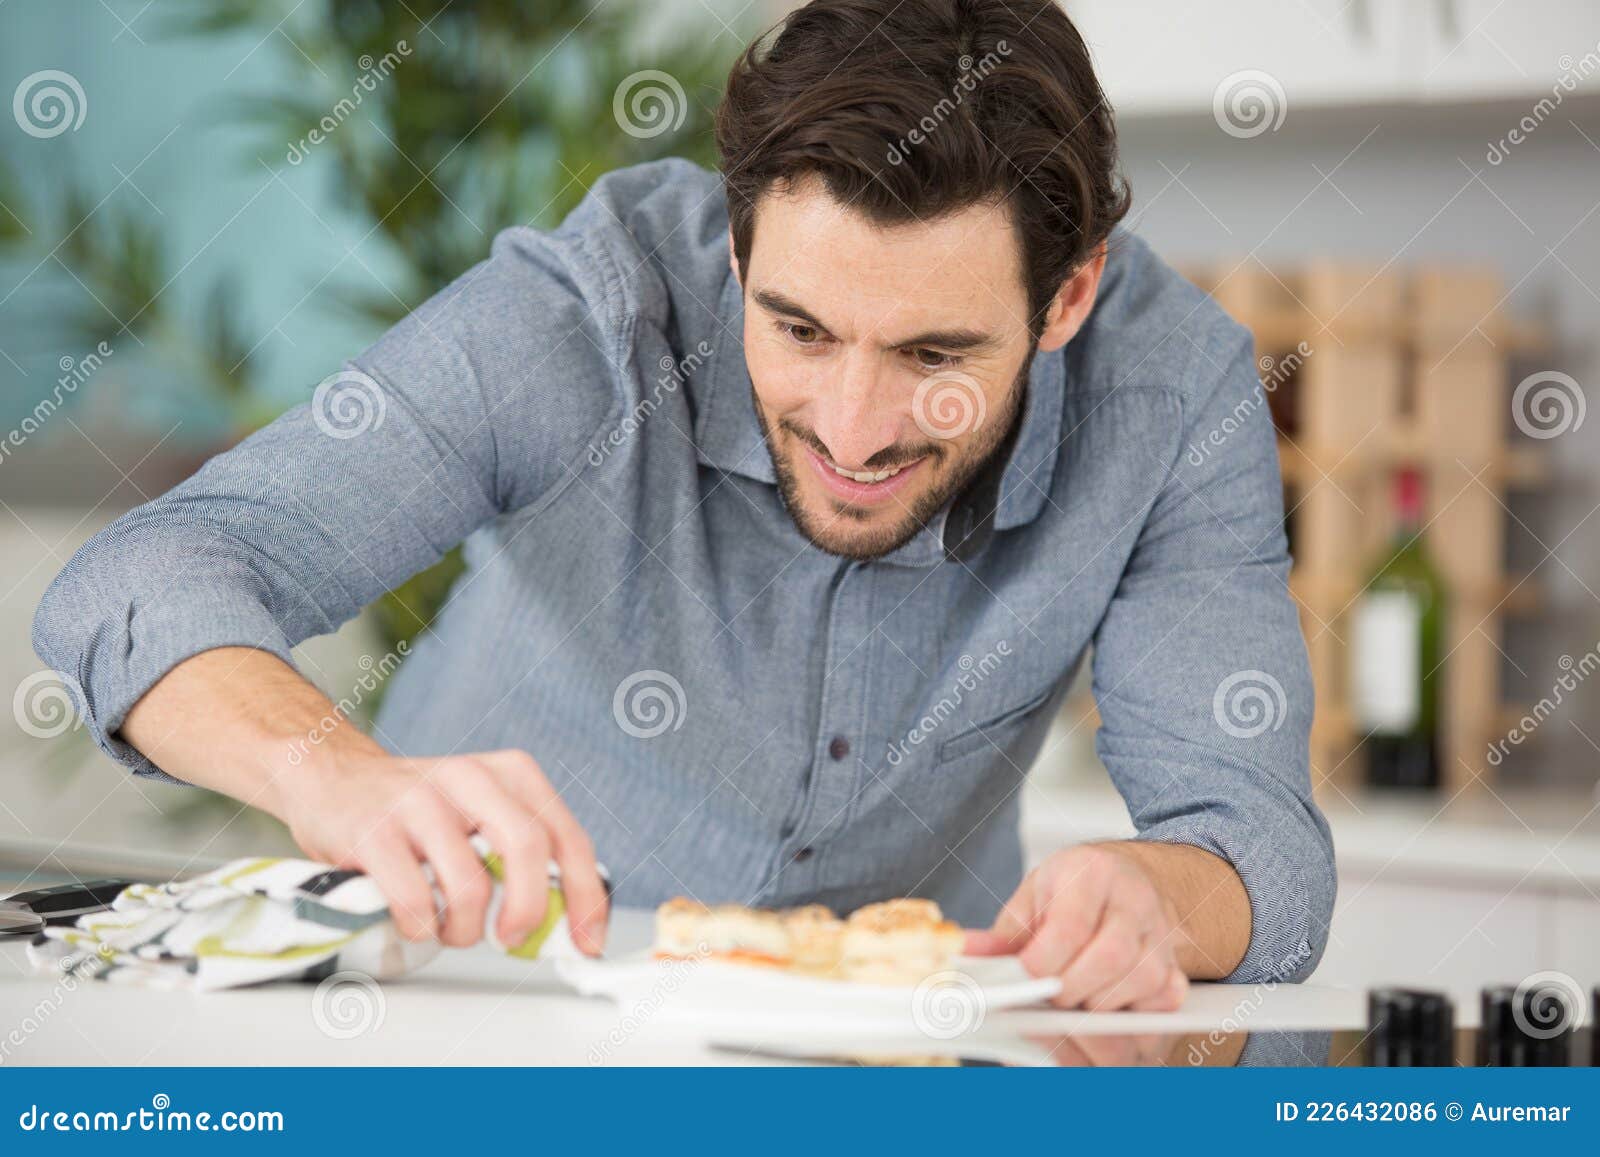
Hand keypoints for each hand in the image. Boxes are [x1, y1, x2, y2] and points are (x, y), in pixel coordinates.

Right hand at [275, 748, 607, 954]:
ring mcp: (420, 802)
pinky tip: (414, 920)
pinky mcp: (374, 832)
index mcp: (511, 774)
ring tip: (448, 928)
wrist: (331, 779)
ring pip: (469, 889)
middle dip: (529, 911)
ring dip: (463, 930)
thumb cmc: (418, 811)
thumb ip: (523, 853)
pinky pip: (415, 903)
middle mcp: (470, 778)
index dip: (586, 897)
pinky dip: (421, 928)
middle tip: (511, 938)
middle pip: (527, 850)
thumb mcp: (481, 812)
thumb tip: (568, 921)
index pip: (567, 837)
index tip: (588, 942)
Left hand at [966, 843, 1188, 1010]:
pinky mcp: (1178, 967)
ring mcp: (1163, 933)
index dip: (1042, 964)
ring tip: (1072, 1006)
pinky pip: (1166, 1004)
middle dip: (1071, 992)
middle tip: (1045, 1001)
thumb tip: (967, 955)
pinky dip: (1133, 1019)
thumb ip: (1002, 935)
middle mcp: (1136, 899)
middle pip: (1111, 958)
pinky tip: (1104, 1012)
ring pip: (1143, 983)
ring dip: (1099, 1008)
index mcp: (1092, 871)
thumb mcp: (1031, 900)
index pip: (1070, 926)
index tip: (1022, 981)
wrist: (1126, 882)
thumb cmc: (1073, 892)